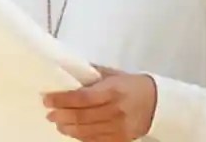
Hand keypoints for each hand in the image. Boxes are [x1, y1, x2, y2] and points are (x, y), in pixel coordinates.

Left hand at [41, 65, 155, 141]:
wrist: (157, 103)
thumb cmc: (131, 85)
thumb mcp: (112, 74)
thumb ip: (90, 73)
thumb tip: (66, 70)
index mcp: (112, 91)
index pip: (82, 97)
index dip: (62, 100)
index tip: (48, 99)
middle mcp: (115, 110)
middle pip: (81, 116)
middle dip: (61, 115)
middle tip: (50, 113)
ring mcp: (119, 127)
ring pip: (86, 131)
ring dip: (68, 128)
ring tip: (58, 123)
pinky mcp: (121, 139)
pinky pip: (96, 140)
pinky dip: (81, 137)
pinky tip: (72, 131)